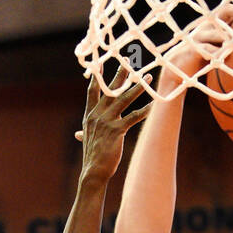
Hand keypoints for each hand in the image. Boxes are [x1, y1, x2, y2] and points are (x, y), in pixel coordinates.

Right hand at [75, 65, 151, 182]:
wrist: (93, 171)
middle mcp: (97, 115)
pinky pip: (134, 117)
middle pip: (110, 89)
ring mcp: (107, 121)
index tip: (98, 64)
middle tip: (128, 61)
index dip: (96, 78)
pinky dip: (145, 111)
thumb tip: (78, 134)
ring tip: (147, 78)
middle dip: (120, 74)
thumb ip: (84, 133)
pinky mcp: (117, 130)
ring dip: (137, 87)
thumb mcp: (86, 141)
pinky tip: (155, 104)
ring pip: (124, 99)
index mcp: (90, 116)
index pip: (92, 92)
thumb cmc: (92, 157)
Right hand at [160, 8, 232, 94]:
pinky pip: (207, 49)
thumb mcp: (217, 49)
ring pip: (218, 33)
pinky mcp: (192, 49)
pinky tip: (224, 58)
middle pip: (225, 12)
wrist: (176, 70)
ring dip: (232, 37)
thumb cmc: (200, 58)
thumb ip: (230, 43)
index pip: (232, 10)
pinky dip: (216, 53)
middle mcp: (207, 25)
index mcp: (214, 24)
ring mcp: (199, 36)